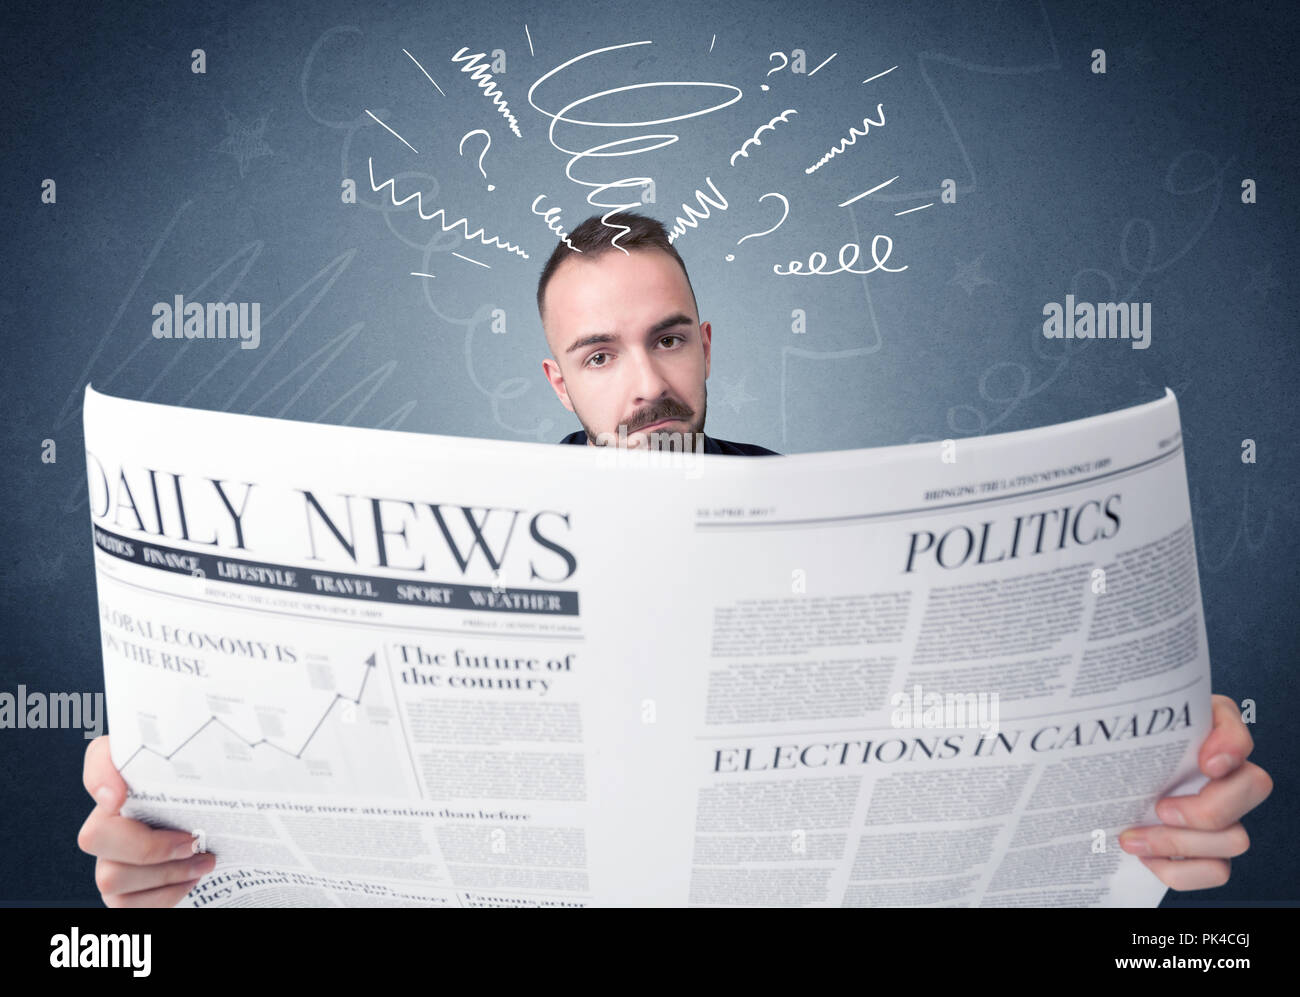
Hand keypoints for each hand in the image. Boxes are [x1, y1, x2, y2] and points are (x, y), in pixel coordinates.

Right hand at [77, 734, 216, 906]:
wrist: (227, 843)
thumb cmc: (214, 808)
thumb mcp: (214, 777)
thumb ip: (197, 758)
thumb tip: (173, 773)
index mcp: (131, 781)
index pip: (99, 759)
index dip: (100, 777)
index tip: (119, 797)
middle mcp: (108, 820)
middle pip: (94, 836)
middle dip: (149, 847)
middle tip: (193, 842)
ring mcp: (108, 860)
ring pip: (112, 876)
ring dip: (168, 873)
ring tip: (204, 861)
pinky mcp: (120, 894)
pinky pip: (128, 904)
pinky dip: (167, 894)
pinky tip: (191, 879)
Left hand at [1119, 694, 1272, 889]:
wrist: (1102, 792)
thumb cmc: (1118, 761)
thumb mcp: (1123, 730)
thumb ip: (1137, 718)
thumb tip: (1126, 723)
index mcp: (1205, 737)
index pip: (1237, 730)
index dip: (1232, 747)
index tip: (1207, 763)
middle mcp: (1226, 775)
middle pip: (1255, 786)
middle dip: (1207, 806)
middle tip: (1159, 808)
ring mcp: (1223, 817)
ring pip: (1236, 839)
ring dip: (1178, 843)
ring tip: (1132, 838)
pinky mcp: (1210, 852)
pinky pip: (1216, 871)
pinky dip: (1178, 870)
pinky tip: (1146, 856)